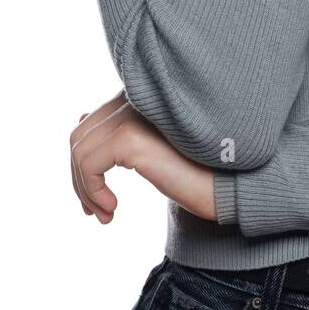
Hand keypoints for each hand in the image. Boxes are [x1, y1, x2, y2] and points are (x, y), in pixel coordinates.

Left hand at [70, 93, 216, 223]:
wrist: (229, 185)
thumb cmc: (198, 168)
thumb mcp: (152, 143)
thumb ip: (121, 126)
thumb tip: (80, 117)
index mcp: (139, 95)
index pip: (90, 122)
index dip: (84, 162)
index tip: (96, 196)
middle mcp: (133, 96)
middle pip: (80, 137)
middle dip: (80, 178)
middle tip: (95, 212)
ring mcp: (130, 114)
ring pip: (79, 152)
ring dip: (85, 190)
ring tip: (106, 215)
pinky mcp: (129, 136)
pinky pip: (88, 165)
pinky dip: (91, 191)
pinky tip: (113, 209)